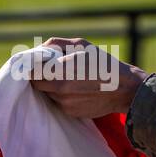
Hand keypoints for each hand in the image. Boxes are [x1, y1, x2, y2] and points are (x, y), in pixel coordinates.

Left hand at [28, 36, 149, 118]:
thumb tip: (38, 50)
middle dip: (41, 77)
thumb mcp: (81, 45)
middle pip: (37, 84)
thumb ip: (55, 44)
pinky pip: (58, 102)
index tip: (36, 63)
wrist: (124, 90)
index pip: (32, 72)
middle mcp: (59, 89)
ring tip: (68, 78)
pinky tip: (76, 89)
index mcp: (60, 70)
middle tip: (51, 70)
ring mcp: (64, 103)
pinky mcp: (70, 112)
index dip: (31, 67)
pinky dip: (62, 96)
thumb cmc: (103, 63)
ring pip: (47, 94)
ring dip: (52, 86)